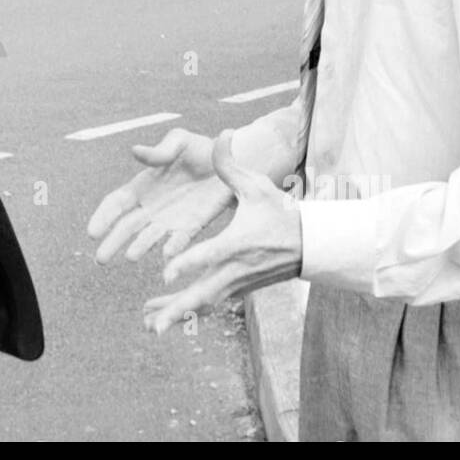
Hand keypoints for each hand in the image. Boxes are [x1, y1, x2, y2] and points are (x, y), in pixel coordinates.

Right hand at [87, 128, 235, 264]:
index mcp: (143, 186)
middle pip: (126, 227)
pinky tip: (167, 255)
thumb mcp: (179, 142)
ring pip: (149, 237)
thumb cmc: (199, 148)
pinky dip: (173, 248)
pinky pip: (180, 240)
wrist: (230, 162)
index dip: (103, 217)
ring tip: (131, 256)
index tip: (91, 233)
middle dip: (112, 242)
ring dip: (139, 247)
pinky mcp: (192, 226)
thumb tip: (134, 151)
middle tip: (100, 260)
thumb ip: (159, 151)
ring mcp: (170, 219)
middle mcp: (152, 206)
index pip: (116, 203)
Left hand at [141, 133, 301, 334]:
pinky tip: (158, 318)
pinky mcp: (236, 292)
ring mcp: (236, 284)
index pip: (210, 256)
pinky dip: (185, 314)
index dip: (188, 264)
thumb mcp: (257, 185)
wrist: (310, 244)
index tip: (165, 274)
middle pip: (204, 294)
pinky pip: (207, 307)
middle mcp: (235, 269)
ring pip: (203, 306)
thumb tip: (223, 132)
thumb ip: (231, 164)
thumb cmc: (280, 212)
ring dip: (177, 316)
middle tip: (152, 324)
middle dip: (177, 309)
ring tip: (149, 327)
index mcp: (237, 243)